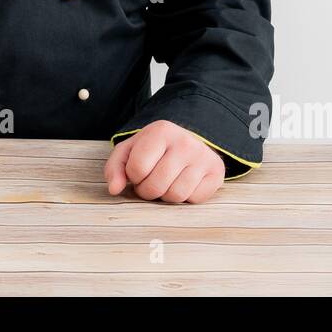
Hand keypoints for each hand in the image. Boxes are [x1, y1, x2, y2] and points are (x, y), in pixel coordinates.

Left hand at [104, 120, 225, 202]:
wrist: (187, 141)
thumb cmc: (153, 150)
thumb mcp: (130, 151)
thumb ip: (115, 168)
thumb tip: (114, 190)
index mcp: (160, 131)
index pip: (137, 169)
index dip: (133, 177)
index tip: (139, 171)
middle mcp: (185, 142)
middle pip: (156, 186)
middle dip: (147, 190)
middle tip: (150, 182)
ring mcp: (203, 157)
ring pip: (176, 195)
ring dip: (165, 196)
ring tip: (165, 183)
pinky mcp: (217, 172)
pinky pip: (195, 199)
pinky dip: (185, 198)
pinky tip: (183, 183)